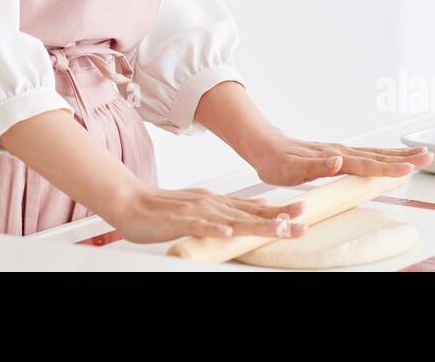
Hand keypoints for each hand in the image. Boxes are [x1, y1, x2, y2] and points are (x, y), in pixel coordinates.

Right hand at [110, 185, 309, 245]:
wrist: (132, 202)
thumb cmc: (164, 209)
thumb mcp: (201, 208)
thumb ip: (224, 212)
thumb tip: (249, 216)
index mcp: (218, 202)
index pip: (254, 207)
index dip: (279, 211)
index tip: (302, 214)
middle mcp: (212, 204)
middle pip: (250, 213)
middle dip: (278, 219)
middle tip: (302, 224)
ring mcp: (197, 211)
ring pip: (231, 219)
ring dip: (255, 223)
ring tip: (277, 228)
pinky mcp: (180, 220)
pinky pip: (199, 225)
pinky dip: (213, 228)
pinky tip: (226, 233)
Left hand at [248, 134, 433, 186]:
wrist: (265, 147)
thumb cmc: (276, 162)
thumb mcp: (289, 169)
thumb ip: (314, 166)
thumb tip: (338, 161)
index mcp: (332, 158)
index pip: (365, 165)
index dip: (387, 168)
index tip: (408, 168)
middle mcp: (340, 152)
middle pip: (377, 155)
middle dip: (404, 157)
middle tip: (429, 156)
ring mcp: (341, 152)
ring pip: (375, 153)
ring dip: (399, 155)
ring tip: (422, 154)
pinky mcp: (339, 155)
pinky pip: (368, 155)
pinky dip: (386, 156)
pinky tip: (395, 158)